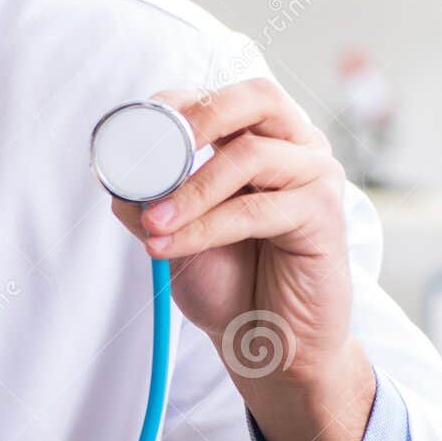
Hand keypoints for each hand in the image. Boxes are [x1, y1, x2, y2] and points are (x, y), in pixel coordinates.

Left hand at [107, 77, 375, 440]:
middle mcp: (296, 146)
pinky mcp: (325, 215)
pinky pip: (257, 209)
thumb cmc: (225, 278)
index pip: (220, 96)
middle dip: (197, 118)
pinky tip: (169, 246)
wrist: (265, 344)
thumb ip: (146, 196)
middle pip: (256, 97)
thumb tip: (116, 172)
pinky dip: (204, 227)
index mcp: (261, 138)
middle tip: (151, 154)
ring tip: (152, 225)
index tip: (131, 134)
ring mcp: (316, 177)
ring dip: (189, 190)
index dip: (175, 104)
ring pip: (249, 156)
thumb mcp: (170, 230)